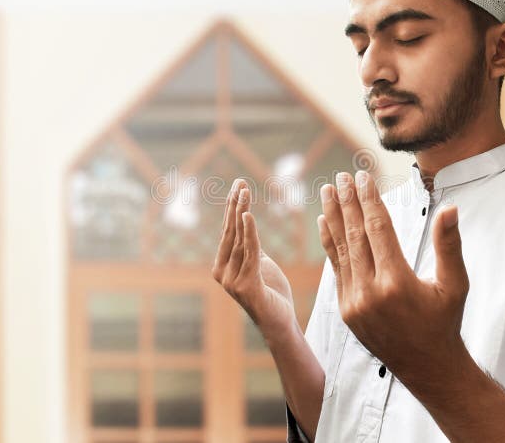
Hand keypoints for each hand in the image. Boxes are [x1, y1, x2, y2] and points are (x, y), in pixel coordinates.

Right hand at [212, 179, 295, 338]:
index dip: (232, 207)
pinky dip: (249, 234)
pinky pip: (249, 254)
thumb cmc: (271, 293)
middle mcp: (223, 273)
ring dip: (242, 213)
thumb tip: (246, 223)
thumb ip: (250, 247)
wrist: (281, 322)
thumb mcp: (260, 264)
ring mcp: (232, 281)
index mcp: (223, 266)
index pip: (228, 231)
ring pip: (239, 240)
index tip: (238, 185)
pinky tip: (248, 216)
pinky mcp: (246, 287)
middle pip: (230, 232)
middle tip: (240, 182)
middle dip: (235, 205)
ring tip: (245, 192)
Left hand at [317, 170, 469, 379]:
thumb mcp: (455, 284)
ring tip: (327, 191)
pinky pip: (336, 269)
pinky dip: (330, 243)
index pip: (378, 229)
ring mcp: (354, 302)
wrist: (427, 366)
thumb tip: (450, 209)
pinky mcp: (345, 310)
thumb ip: (449, 245)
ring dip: (333, 217)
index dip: (369, 200)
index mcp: (397, 282)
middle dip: (347, 202)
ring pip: (341, 250)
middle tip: (341, 176)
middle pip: (355, 235)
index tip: (364, 177)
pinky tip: (325, 222)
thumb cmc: (445, 322)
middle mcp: (370, 292)